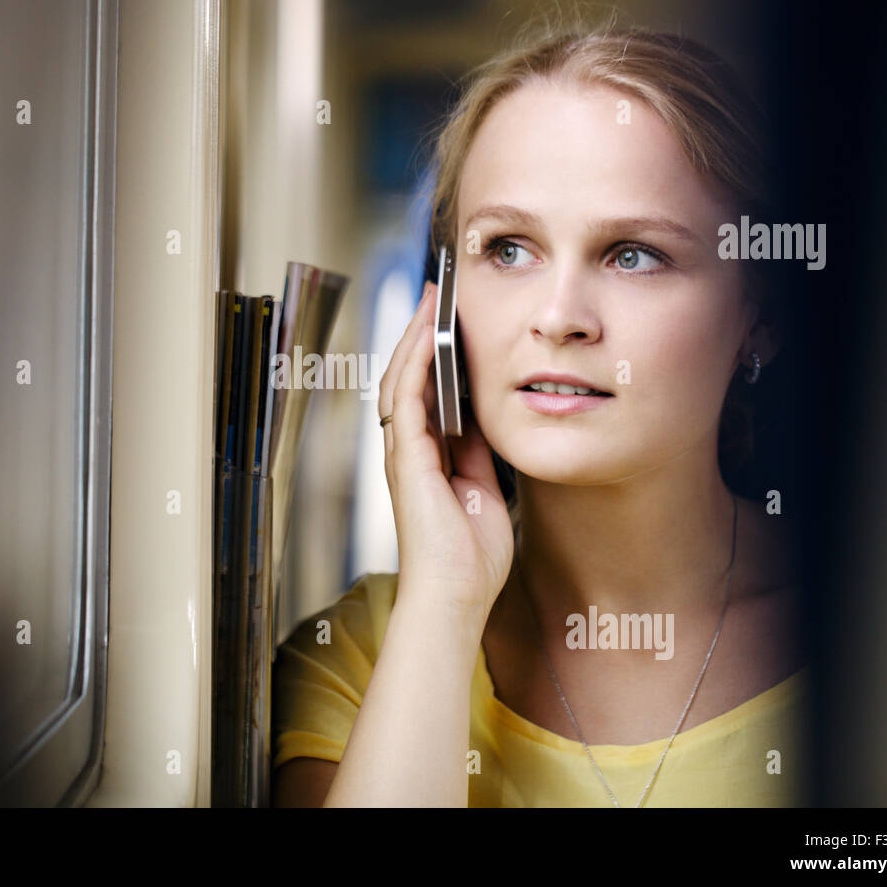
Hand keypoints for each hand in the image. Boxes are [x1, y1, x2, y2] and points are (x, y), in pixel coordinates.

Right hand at [378, 281, 514, 629]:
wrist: (456, 595)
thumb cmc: (470, 557)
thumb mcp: (485, 488)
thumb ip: (478, 452)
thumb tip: (485, 417)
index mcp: (427, 456)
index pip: (428, 389)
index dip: (435, 351)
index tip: (449, 318)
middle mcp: (409, 449)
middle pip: (409, 375)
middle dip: (420, 332)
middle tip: (435, 292)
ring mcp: (403, 453)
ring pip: (402, 379)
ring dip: (414, 337)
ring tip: (431, 301)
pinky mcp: (406, 459)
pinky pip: (406, 401)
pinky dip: (414, 366)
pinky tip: (428, 338)